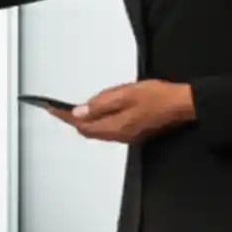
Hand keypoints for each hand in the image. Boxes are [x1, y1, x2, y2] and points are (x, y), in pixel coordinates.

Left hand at [47, 80, 194, 143]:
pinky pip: (108, 128)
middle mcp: (119, 135)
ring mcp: (127, 135)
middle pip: (88, 130)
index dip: (65, 117)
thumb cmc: (155, 97)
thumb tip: (79, 112)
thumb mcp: (125, 95)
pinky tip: (97, 112)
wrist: (182, 104)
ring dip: (84, 121)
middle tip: (57, 109)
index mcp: (115, 127)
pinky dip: (97, 120)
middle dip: (72, 119)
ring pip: (98, 130)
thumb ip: (100, 104)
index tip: (50, 109)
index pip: (82, 125)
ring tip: (73, 109)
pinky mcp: (133, 131)